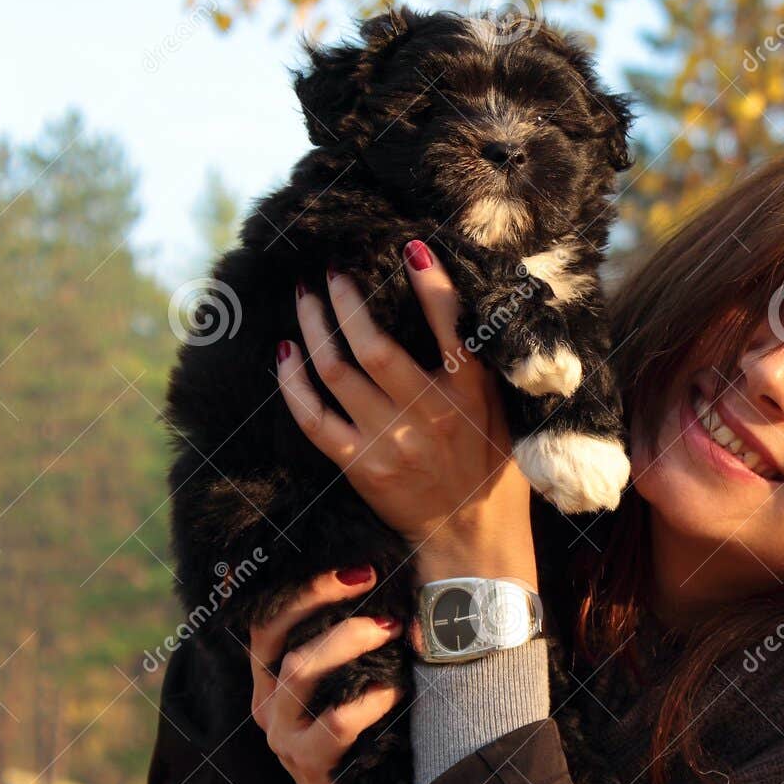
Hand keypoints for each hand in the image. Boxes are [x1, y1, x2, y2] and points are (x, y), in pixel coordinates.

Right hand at [249, 567, 400, 783]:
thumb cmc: (363, 741)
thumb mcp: (349, 690)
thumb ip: (354, 652)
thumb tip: (396, 596)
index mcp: (271, 680)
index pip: (267, 621)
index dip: (303, 588)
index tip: (354, 566)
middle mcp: (268, 705)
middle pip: (275, 637)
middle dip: (319, 598)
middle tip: (370, 579)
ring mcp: (283, 737)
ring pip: (299, 671)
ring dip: (347, 641)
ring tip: (390, 628)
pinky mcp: (309, 765)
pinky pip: (336, 724)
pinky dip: (370, 700)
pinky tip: (397, 691)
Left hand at [276, 241, 536, 587]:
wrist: (472, 537)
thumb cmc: (488, 465)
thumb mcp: (497, 408)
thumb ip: (476, 361)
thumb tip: (451, 300)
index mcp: (469, 393)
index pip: (450, 326)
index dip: (431, 284)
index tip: (411, 247)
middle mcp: (428, 413)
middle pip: (372, 344)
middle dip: (346, 299)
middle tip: (332, 271)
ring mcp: (390, 441)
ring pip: (335, 372)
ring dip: (313, 327)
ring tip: (306, 299)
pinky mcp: (361, 465)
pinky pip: (313, 418)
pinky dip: (293, 382)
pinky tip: (285, 353)